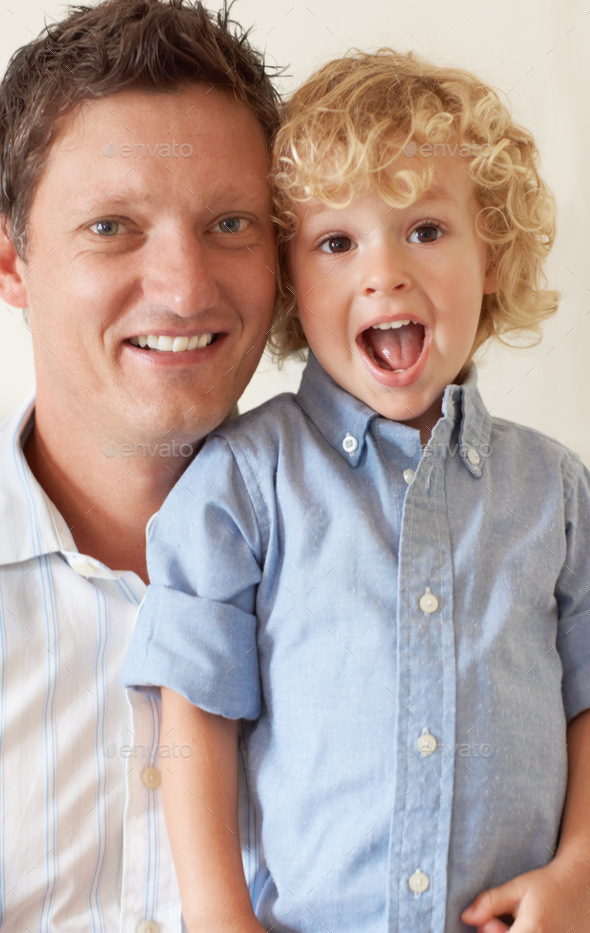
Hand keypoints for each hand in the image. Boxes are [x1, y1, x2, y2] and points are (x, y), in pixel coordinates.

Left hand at [460, 857, 589, 932]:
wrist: (578, 887)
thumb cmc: (546, 885)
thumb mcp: (517, 888)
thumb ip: (490, 903)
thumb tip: (466, 917)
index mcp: (532, 931)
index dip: (490, 931)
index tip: (491, 920)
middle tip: (506, 919)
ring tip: (520, 923)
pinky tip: (529, 928)